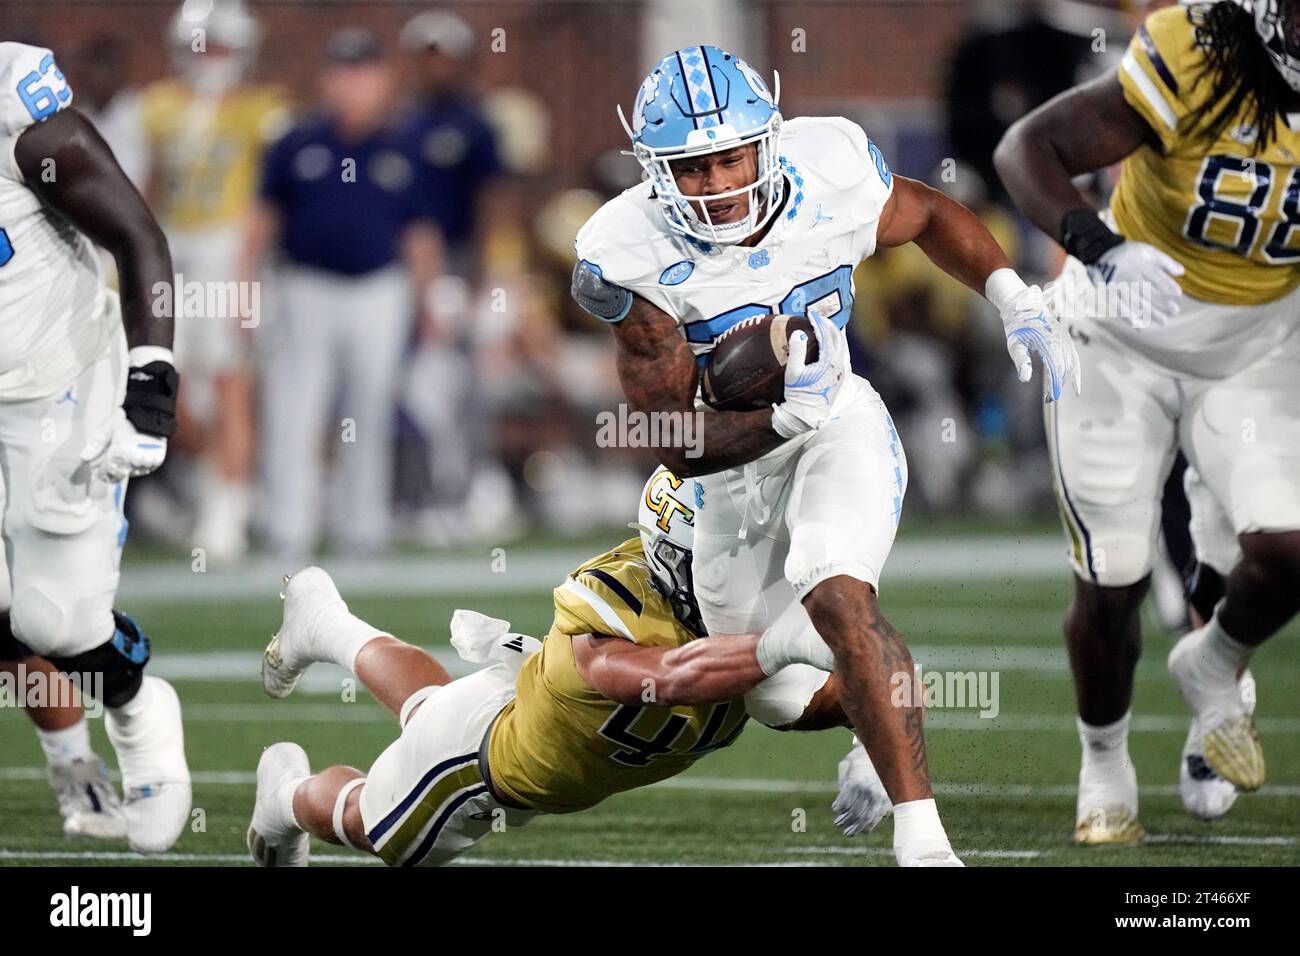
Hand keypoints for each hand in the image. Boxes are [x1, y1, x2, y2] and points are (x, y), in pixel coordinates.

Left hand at [80, 408, 167, 482]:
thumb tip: (84, 458)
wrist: (151, 417)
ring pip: (130, 473)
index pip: (105, 471)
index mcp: (120, 453)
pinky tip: (133, 460)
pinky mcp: (155, 462)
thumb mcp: (107, 429)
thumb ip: (95, 445)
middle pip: (117, 474)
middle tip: (107, 465)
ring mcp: (145, 462)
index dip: (99, 471)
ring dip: (124, 469)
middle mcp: (133, 460)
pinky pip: (142, 470)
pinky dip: (136, 467)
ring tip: (122, 459)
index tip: (96, 469)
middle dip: (110, 471)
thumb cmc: (127, 421)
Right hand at [770, 313, 850, 438]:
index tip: (810, 314)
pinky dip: (839, 345)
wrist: (807, 416)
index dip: (818, 322)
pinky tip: (834, 344)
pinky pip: (844, 354)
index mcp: (828, 362)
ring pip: (843, 345)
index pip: (826, 335)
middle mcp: (839, 365)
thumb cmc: (798, 396)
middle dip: (828, 325)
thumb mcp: (793, 374)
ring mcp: (843, 371)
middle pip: (838, 337)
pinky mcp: (842, 378)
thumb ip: (797, 351)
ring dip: (835, 334)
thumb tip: (799, 333)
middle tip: (818, 317)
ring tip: (827, 327)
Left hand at [833, 738, 892, 835]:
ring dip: (857, 827)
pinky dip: (870, 825)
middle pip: (854, 813)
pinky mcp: (888, 801)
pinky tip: (864, 829)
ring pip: (866, 819)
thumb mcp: (846, 764)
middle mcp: (867, 792)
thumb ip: (842, 782)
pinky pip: (878, 817)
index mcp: (854, 782)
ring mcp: (879, 797)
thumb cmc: (861, 757)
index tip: (836, 811)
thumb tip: (838, 806)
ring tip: (849, 833)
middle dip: (846, 821)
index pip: (844, 803)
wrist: (885, 750)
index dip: (840, 809)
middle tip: (839, 825)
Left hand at [999, 280, 1080, 402]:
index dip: (1054, 383)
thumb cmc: (1015, 325)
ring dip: (1066, 379)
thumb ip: (1021, 361)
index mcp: (1047, 339)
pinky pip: (1073, 355)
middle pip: (1065, 366)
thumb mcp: (1014, 343)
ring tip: (1055, 393)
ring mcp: (1064, 336)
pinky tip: (1073, 383)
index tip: (1050, 398)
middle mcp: (1059, 337)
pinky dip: (1075, 369)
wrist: (1021, 304)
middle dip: (1058, 384)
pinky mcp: (1065, 337)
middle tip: (1048, 399)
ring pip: (1071, 362)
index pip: (1055, 366)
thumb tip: (1025, 379)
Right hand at [1085, 240, 1183, 327]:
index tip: (1178, 294)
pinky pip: (1118, 307)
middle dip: (1160, 302)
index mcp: (1138, 264)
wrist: (1101, 255)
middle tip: (1175, 311)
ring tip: (1164, 320)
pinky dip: (1128, 318)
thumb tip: (1182, 272)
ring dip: (1149, 312)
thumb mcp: (1147, 251)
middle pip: (1146, 291)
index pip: (1154, 276)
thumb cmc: (1130, 254)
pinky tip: (1140, 326)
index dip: (1166, 285)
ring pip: (1134, 301)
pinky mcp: (1108, 295)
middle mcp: (1127, 276)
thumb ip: (1165, 261)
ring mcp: (1117, 287)